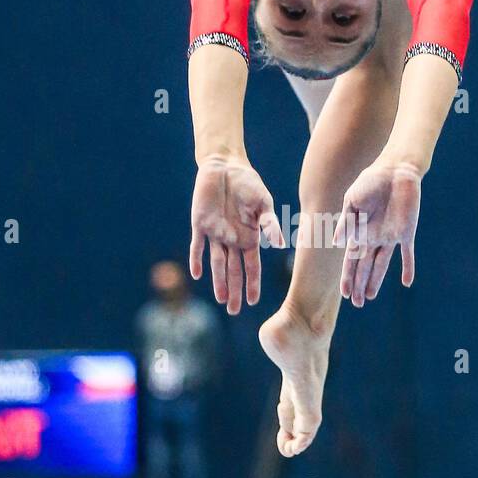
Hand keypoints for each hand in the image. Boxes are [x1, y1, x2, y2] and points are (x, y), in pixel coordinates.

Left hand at [190, 156, 284, 313]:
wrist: (225, 166)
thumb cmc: (248, 183)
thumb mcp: (263, 202)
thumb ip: (269, 223)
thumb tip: (279, 243)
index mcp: (249, 237)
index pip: (251, 266)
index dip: (252, 283)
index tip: (253, 302)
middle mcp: (233, 240)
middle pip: (233, 270)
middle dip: (234, 291)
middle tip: (234, 311)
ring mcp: (215, 233)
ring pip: (217, 263)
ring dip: (218, 281)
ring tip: (220, 300)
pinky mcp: (200, 224)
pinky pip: (198, 245)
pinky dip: (197, 259)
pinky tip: (197, 274)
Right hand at [334, 160, 421, 306]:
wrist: (395, 170)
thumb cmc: (370, 181)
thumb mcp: (352, 199)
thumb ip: (346, 221)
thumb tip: (338, 243)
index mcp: (358, 232)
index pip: (351, 260)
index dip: (348, 277)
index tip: (345, 294)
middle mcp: (373, 238)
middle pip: (364, 267)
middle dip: (359, 284)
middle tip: (357, 304)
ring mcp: (390, 237)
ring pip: (381, 264)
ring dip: (376, 281)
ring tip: (370, 297)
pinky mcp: (406, 233)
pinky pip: (407, 254)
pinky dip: (407, 267)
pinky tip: (407, 282)